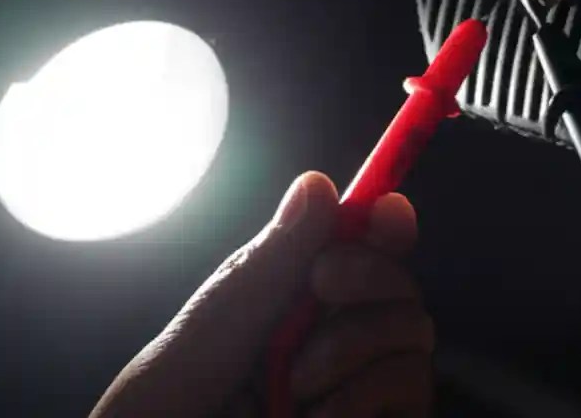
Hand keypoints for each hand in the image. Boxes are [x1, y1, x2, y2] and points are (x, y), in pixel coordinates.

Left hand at [90, 172, 433, 417]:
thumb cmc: (165, 410)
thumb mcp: (211, 331)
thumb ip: (271, 263)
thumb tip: (316, 184)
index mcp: (291, 308)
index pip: (359, 252)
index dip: (384, 223)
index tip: (385, 210)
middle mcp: (334, 346)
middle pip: (401, 283)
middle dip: (368, 271)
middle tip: (320, 285)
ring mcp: (362, 394)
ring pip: (414, 331)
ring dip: (350, 346)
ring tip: (293, 388)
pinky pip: (415, 389)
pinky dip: (361, 397)